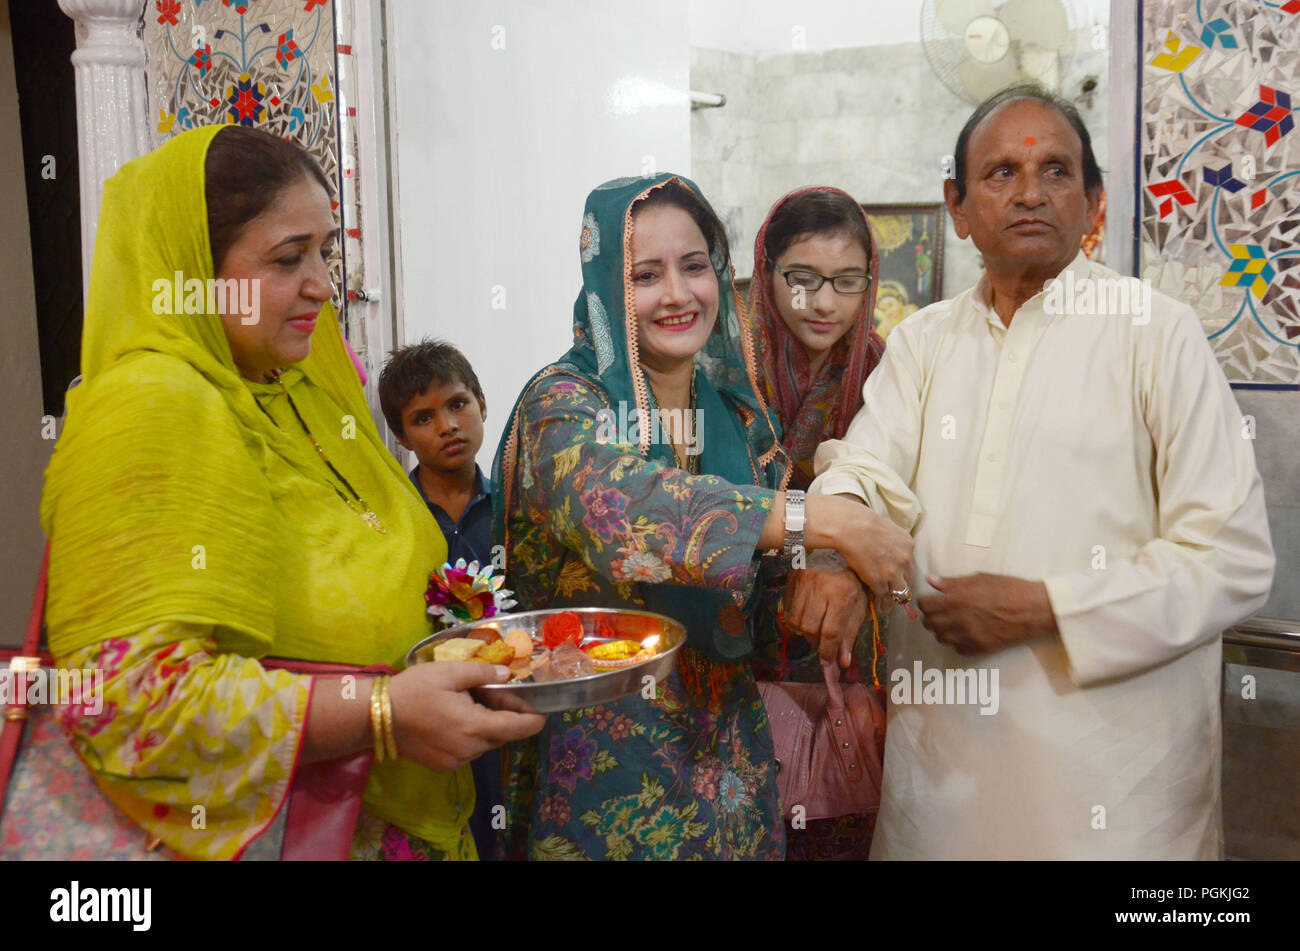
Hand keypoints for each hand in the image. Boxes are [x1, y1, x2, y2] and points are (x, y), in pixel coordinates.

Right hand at [388, 662, 546, 771]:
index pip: (520, 728)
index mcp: (475, 726)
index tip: (542, 707)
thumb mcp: (450, 672)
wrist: (377, 717)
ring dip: (488, 725)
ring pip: (486, 743)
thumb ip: (483, 673)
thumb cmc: (414, 690)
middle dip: (508, 716)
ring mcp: (456, 761)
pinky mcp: (444, 765)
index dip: (535, 718)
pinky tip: (458, 717)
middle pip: (503, 735)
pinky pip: (470, 750)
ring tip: (474, 702)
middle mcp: (470, 749)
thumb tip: (507, 675)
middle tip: (499, 693)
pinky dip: (472, 735)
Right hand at [782, 550, 867, 668]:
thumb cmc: (852, 581)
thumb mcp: (858, 606)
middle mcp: (819, 587)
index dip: (827, 651)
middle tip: (821, 641)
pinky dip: (795, 618)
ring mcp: (803, 581)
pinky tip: (806, 614)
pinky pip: (787, 608)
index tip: (827, 663)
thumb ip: (850, 634)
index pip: (830, 631)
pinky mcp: (792, 578)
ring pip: (795, 620)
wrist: (837, 551)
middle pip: (809, 627)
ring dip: (804, 630)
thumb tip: (843, 662)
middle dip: (815, 640)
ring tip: (814, 627)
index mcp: (841, 594)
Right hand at [805, 494, 914, 603]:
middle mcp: (905, 559)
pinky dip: (877, 598)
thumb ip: (891, 541)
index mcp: (908, 544)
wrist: (850, 527)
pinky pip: (883, 595)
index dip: (901, 572)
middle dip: (900, 585)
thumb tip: (885, 548)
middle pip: (908, 580)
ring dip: (891, 597)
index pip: (909, 565)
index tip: (894, 576)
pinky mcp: (880, 581)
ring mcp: (894, 572)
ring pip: (899, 592)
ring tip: (884, 602)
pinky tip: (874, 601)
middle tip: (890, 590)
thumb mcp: (886, 528)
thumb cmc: (861, 522)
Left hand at [916, 573, 1058, 655]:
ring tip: (951, 623)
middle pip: (930, 623)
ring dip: (942, 631)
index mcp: (957, 599)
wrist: (1034, 609)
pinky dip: (957, 643)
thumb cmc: (1008, 588)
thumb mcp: (979, 578)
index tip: (932, 601)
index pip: (925, 606)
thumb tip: (932, 581)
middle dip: (931, 617)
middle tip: (939, 612)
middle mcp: (959, 619)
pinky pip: (958, 649)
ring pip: (941, 638)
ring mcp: (970, 635)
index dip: (926, 603)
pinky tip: (965, 634)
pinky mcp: (980, 647)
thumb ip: (952, 582)